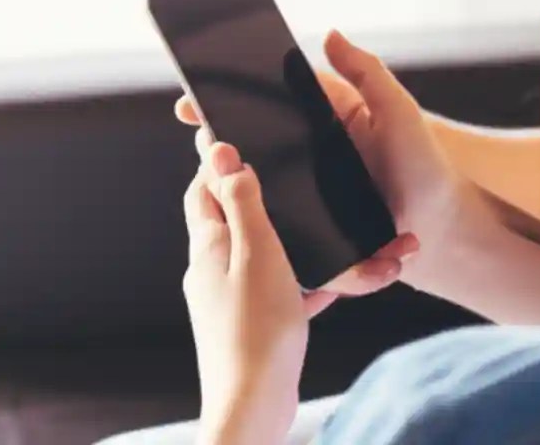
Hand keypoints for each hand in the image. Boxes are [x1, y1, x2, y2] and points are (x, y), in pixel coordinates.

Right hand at [176, 30, 470, 294]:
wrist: (442, 224)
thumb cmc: (424, 162)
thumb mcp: (397, 110)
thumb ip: (367, 72)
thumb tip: (330, 34)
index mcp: (324, 118)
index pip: (267, 102)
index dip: (226, 101)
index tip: (192, 103)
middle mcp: (310, 152)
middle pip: (253, 146)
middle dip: (221, 151)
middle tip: (205, 153)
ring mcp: (309, 192)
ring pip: (260, 191)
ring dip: (237, 193)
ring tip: (225, 194)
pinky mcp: (315, 228)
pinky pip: (285, 229)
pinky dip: (267, 229)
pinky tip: (255, 234)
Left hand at [184, 142, 325, 444]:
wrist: (255, 405)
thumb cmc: (255, 331)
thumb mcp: (257, 253)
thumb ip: (243, 203)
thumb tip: (223, 154)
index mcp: (209, 247)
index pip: (201, 190)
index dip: (215, 161)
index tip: (231, 134)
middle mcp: (213, 270)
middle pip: (230, 218)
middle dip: (255, 194)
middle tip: (281, 172)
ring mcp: (231, 300)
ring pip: (263, 255)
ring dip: (291, 238)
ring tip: (322, 226)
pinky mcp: (253, 325)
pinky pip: (283, 290)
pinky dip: (306, 280)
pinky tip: (337, 280)